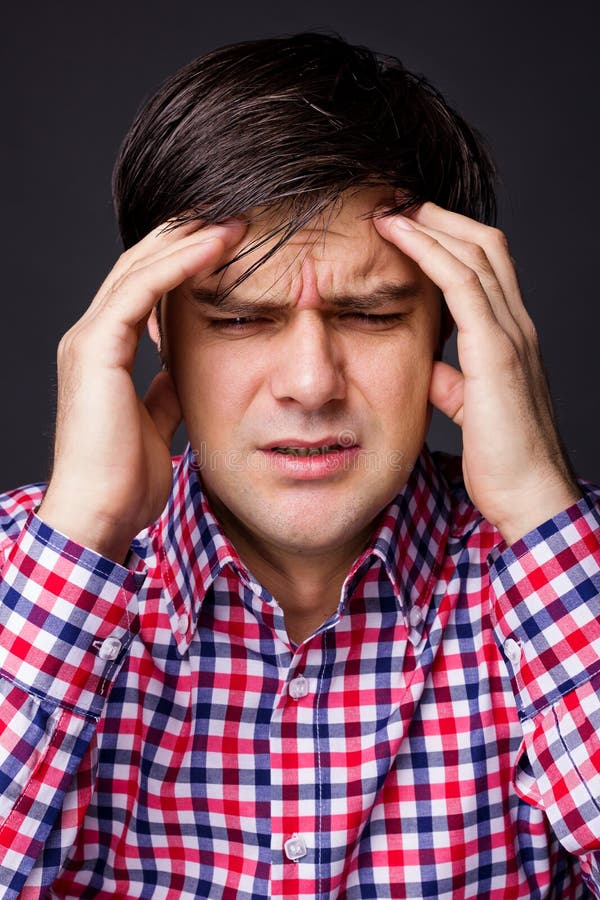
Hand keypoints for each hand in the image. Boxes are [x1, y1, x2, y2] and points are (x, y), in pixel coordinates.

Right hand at [38, 219, 245, 562]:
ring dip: (187, 240)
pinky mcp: (96, 349)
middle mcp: (92, 337)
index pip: (143, 289)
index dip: (181, 262)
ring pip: (139, 268)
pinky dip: (179, 264)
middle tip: (231, 216)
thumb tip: (183, 371)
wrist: (99, 513)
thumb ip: (164, 391)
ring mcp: (90, 340)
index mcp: (104, 353)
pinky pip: (141, 291)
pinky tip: (214, 246)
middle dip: (184, 238)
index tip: (226, 247)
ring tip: (231, 220)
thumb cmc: (124, 478)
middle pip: (139, 267)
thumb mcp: (156, 422)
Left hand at [374, 202, 580, 544]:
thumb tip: (432, 370)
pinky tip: (401, 237)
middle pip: (485, 246)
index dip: (449, 241)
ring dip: (432, 226)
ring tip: (391, 211)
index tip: (408, 230)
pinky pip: (464, 285)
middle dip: (440, 220)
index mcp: (509, 338)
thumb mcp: (469, 410)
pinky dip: (431, 253)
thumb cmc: (502, 460)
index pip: (485, 269)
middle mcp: (516, 327)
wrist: (529, 496)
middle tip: (395, 207)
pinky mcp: (497, 353)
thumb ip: (455, 384)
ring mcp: (511, 335)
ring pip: (477, 254)